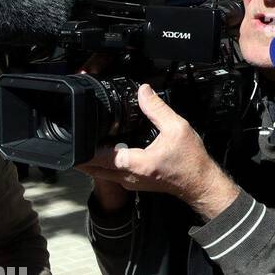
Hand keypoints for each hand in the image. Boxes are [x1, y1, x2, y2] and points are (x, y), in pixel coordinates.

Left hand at [78, 84, 238, 216]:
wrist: (200, 183)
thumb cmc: (191, 161)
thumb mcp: (177, 128)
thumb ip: (157, 108)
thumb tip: (143, 91)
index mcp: (135, 164)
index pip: (99, 158)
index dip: (84, 148)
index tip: (75, 138)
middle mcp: (128, 177)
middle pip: (92, 169)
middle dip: (81, 156)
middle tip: (75, 139)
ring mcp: (130, 182)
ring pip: (100, 174)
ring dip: (92, 160)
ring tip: (89, 141)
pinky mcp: (133, 183)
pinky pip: (111, 175)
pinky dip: (104, 164)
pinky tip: (108, 150)